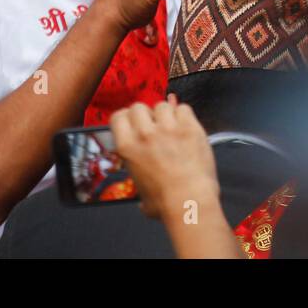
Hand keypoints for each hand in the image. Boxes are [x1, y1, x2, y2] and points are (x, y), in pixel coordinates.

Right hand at [110, 96, 218, 221]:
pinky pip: (184, 108)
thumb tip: (143, 196)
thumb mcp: (140, 194)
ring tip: (171, 127)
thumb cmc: (165, 203)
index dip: (126, 118)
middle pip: (138, 106)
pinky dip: (185, 115)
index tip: (131, 122)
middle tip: (152, 125)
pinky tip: (186, 127)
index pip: (118, 117)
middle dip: (145, 114)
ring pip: (162, 105)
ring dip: (166, 114)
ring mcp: (168, 128)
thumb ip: (140, 183)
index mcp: (127, 147)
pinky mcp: (189, 127)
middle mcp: (145, 133)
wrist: (189, 200)